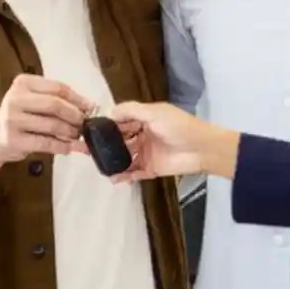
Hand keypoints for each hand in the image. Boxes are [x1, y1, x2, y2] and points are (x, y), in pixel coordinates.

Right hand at [0, 74, 95, 161]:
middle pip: (55, 105)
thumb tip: (88, 108)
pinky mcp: (14, 140)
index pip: (57, 88)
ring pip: (52, 125)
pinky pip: (45, 143)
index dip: (78, 98)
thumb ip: (55, 101)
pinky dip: (61, 146)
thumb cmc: (17, 117)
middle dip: (75, 116)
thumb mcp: (31, 101)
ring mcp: (13, 120)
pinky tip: (69, 148)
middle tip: (86, 124)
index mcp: (23, 83)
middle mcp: (16, 98)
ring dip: (70, 133)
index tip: (91, 108)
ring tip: (78, 137)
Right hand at [97, 101, 236, 183]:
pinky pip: (134, 173)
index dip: (108, 126)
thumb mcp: (155, 112)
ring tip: (98, 165)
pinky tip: (113, 177)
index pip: (122, 122)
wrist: (202, 148)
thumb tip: (110, 112)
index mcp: (145, 120)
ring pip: (125, 158)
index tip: (90, 130)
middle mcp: (143, 136)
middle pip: (120, 141)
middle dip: (106, 145)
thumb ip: (131, 111)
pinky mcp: (151, 169)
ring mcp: (147, 153)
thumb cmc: (179, 126)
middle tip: (87, 149)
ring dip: (113, 161)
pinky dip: (124, 176)